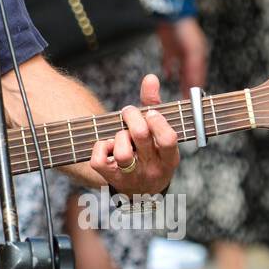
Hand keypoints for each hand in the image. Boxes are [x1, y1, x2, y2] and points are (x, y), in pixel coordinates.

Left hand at [89, 73, 178, 194]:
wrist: (142, 191)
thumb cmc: (152, 152)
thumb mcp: (160, 134)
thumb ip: (154, 104)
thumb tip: (150, 77)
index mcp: (169, 158)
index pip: (168, 139)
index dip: (156, 121)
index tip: (150, 113)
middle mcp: (152, 169)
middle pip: (140, 136)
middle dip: (131, 116)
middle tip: (128, 112)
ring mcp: (131, 176)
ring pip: (121, 152)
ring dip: (118, 135)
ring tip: (121, 134)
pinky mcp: (111, 179)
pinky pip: (99, 161)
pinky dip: (100, 147)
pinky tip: (108, 145)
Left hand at [156, 16, 206, 90]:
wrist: (170, 14)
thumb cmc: (184, 29)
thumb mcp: (193, 49)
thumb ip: (194, 65)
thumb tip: (195, 81)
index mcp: (199, 55)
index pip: (200, 74)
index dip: (197, 86)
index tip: (195, 98)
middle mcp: (190, 54)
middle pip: (191, 73)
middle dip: (189, 85)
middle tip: (187, 97)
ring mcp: (179, 51)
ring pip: (182, 69)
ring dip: (181, 79)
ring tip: (180, 89)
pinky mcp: (169, 47)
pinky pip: (169, 61)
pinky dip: (169, 69)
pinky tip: (168, 74)